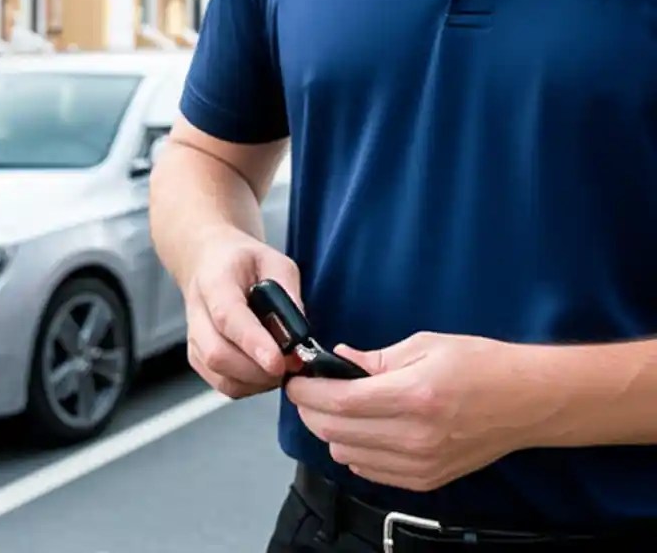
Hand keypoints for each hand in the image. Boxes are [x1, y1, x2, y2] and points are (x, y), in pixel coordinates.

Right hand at [183, 232, 302, 399]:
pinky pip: (223, 384)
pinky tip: (265, 370)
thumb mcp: (275, 262)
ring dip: (257, 380)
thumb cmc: (243, 262)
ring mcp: (194, 339)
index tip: (278, 361)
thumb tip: (300, 334)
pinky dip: (249, 386)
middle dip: (259, 370)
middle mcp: (197, 313)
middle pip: (217, 354)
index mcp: (214, 281)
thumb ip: (288, 295)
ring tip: (281, 366)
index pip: (228, 317)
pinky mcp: (198, 358)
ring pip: (220, 375)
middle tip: (292, 364)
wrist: (210, 263)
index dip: (253, 342)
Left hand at [285, 332, 546, 491]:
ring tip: (337, 408)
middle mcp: (415, 435)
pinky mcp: (425, 479)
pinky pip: (367, 470)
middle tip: (309, 391)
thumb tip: (336, 359)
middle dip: (311, 409)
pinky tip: (362, 429)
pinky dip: (354, 450)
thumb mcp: (425, 345)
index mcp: (413, 395)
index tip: (295, 381)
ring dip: (331, 430)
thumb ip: (373, 358)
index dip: (306, 392)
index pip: (338, 402)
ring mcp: (420, 462)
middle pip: (334, 430)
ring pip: (345, 453)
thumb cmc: (482, 365)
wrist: (529, 402)